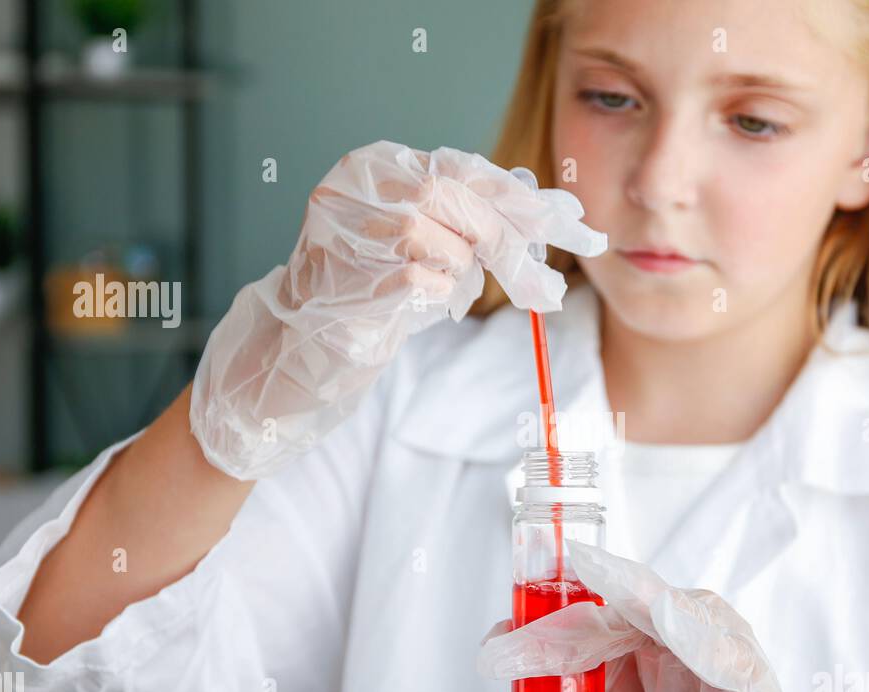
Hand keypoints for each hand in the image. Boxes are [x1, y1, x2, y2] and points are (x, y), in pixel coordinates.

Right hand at [189, 139, 606, 479]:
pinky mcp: (344, 275)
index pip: (464, 167)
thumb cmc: (370, 295)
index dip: (519, 197)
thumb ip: (474, 220)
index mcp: (376, 166)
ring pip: (437, 237)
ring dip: (456, 271)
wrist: (301, 348)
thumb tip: (553, 210)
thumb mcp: (428, 246)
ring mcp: (343, 228)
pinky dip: (434, 298)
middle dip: (505, 240)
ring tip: (441, 289)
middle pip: (455, 197)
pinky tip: (416, 304)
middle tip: (539, 284)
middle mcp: (354, 186)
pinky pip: (421, 282)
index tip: (567, 224)